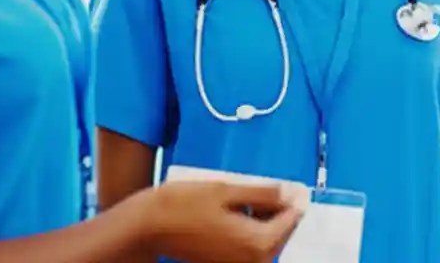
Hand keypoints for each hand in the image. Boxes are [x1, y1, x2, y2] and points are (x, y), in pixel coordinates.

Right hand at [131, 180, 307, 262]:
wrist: (148, 227)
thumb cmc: (183, 205)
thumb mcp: (227, 190)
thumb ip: (263, 193)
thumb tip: (289, 192)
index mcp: (259, 243)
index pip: (291, 219)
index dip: (290, 197)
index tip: (285, 184)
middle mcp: (253, 261)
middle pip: (279, 232)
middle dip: (274, 209)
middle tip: (255, 189)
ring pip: (264, 239)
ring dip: (259, 218)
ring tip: (238, 199)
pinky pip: (248, 246)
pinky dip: (246, 229)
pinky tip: (230, 213)